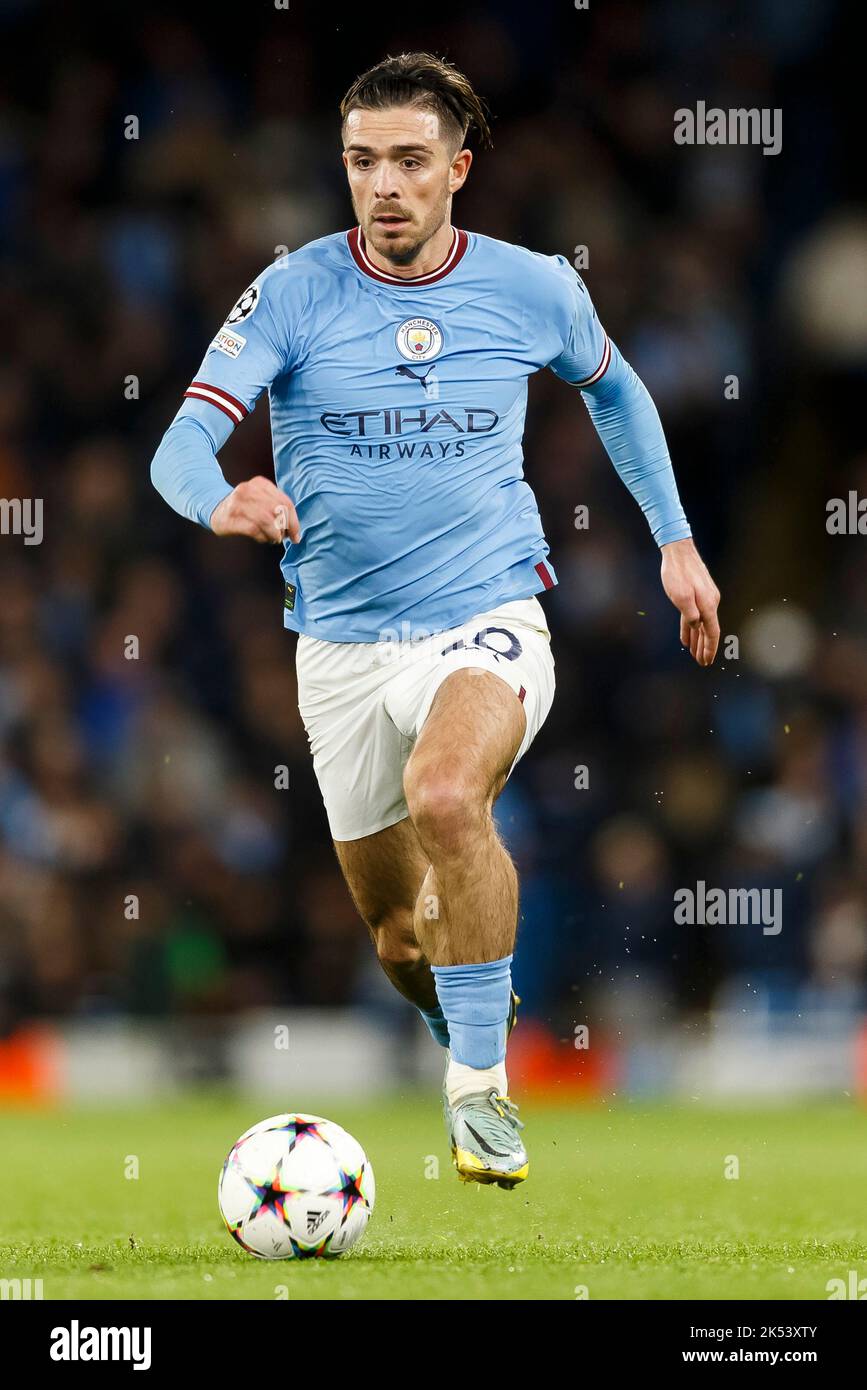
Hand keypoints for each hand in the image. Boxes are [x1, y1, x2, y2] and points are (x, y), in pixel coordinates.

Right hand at [209, 477, 301, 543]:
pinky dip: (262, 537)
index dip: (294, 521)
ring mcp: (239, 502)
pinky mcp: (231, 517)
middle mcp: (249, 489)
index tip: (296, 536)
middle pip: (278, 511)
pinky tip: (262, 538)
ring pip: (267, 520)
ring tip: (273, 539)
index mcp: (260, 483)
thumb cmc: (245, 508)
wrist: (215, 508)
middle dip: (285, 528)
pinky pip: (254, 529)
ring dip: (274, 534)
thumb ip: (278, 509)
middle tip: (283, 538)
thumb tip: (294, 530)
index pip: (285, 502)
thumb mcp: (261, 500)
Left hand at [660, 537, 719, 666]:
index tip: (707, 662)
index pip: (712, 632)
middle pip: (708, 631)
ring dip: (697, 640)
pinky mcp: (697, 594)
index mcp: (708, 605)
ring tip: (694, 654)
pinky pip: (694, 615)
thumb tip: (696, 626)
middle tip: (701, 663)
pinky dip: (690, 628)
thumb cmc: (678, 573)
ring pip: (701, 624)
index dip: (710, 648)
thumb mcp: (681, 596)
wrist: (678, 551)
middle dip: (704, 648)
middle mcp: (710, 602)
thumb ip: (690, 614)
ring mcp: (704, 598)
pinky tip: (686, 638)